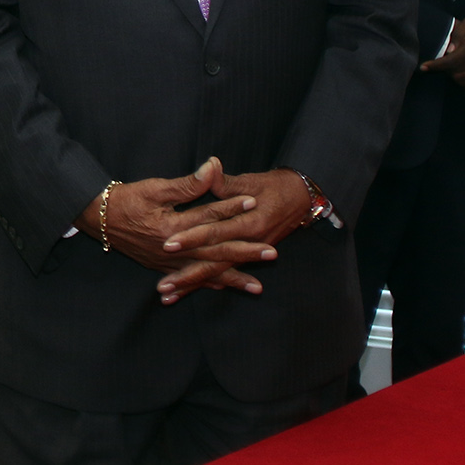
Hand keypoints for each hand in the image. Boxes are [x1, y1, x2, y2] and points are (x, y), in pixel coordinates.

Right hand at [77, 158, 264, 297]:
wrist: (97, 219)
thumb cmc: (125, 199)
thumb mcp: (154, 188)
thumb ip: (187, 184)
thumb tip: (212, 168)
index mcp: (171, 228)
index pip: (207, 217)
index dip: (231, 207)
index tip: (254, 202)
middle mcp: (172, 250)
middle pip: (215, 251)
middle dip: (245, 252)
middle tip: (272, 252)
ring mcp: (168, 262)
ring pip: (206, 271)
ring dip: (232, 278)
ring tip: (257, 287)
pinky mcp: (162, 267)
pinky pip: (190, 279)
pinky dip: (207, 284)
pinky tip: (222, 288)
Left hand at [157, 168, 313, 301]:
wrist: (301, 199)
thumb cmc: (274, 186)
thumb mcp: (251, 181)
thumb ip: (226, 181)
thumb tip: (209, 166)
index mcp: (249, 223)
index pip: (215, 232)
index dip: (192, 238)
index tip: (168, 244)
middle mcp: (248, 243)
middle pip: (214, 262)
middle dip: (187, 274)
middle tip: (163, 285)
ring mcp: (248, 254)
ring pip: (217, 273)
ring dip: (192, 285)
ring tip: (167, 297)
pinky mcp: (246, 257)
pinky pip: (223, 274)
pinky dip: (205, 284)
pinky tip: (185, 293)